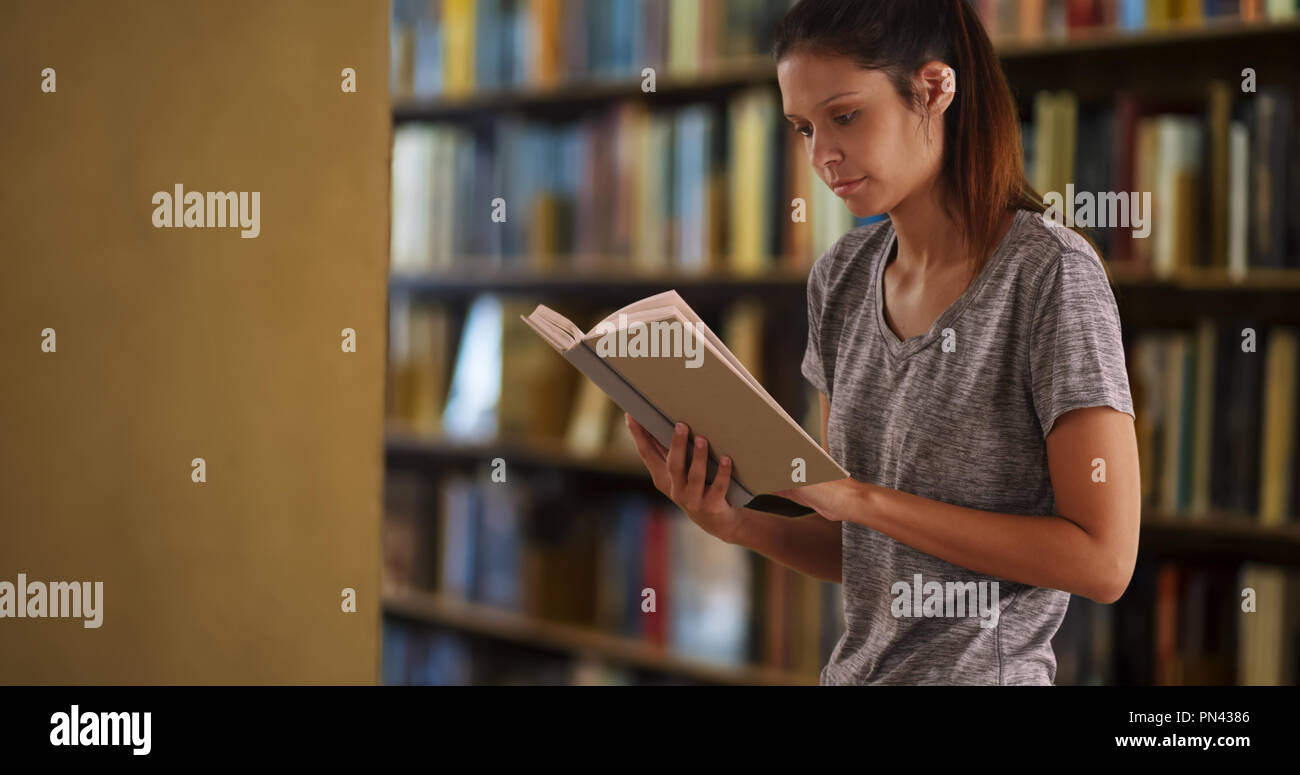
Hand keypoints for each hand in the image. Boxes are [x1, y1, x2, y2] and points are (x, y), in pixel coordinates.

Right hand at [624, 413, 744, 543]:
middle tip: (681, 425)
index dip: (638, 435)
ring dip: (698, 458)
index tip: (631, 416)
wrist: (714, 520)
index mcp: (662, 478)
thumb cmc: (694, 486)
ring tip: (702, 440)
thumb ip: (667, 451)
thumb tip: (658, 420)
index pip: (646, 454)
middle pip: (673, 466)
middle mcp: (675, 489)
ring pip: (695, 477)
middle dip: (677, 445)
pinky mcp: (712, 505)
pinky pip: (718, 488)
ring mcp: (693, 499)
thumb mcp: (677, 472)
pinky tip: (726, 459)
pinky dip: (722, 473)